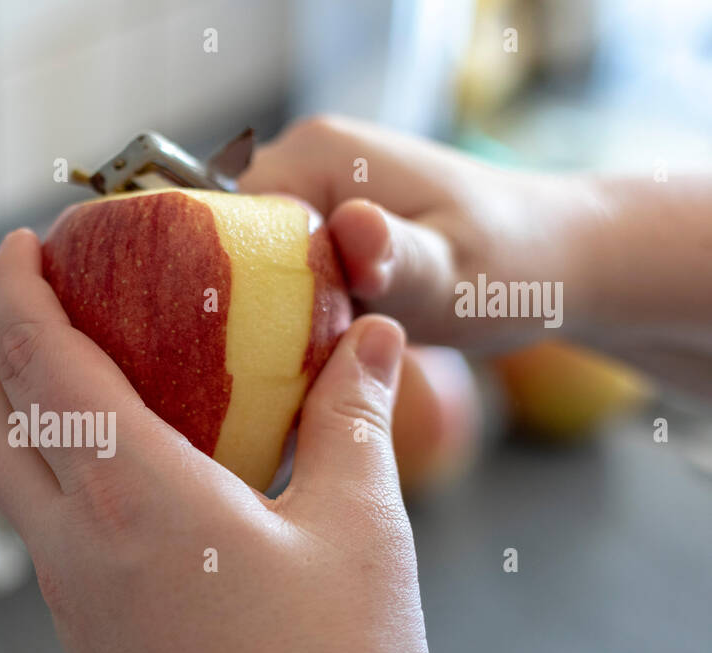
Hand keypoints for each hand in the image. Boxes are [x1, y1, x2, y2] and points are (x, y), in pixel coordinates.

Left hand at [0, 229, 448, 652]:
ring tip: (54, 366)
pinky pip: (38, 530)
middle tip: (24, 292)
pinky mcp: (85, 641)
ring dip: (9, 408)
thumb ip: (354, 418)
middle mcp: (76, 546)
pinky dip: (43, 471)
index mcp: (133, 498)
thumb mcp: (359, 530)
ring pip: (5, 480)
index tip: (18, 243)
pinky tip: (102, 470)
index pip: (43, 365)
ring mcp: (70, 600)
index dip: (16, 292)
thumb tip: (368, 334)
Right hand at [238, 114, 601, 353]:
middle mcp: (302, 162)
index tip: (255, 353)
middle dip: (244, 310)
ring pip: (251, 268)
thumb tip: (353, 230)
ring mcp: (312, 193)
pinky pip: (279, 275)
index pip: (223, 224)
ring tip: (295, 367)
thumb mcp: (455, 275)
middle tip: (280, 370)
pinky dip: (288, 316)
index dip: (230, 291)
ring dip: (266, 319)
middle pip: (228, 247)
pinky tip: (311, 354)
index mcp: (318, 154)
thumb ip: (399, 259)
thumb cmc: (515, 266)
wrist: (557, 259)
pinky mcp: (323, 226)